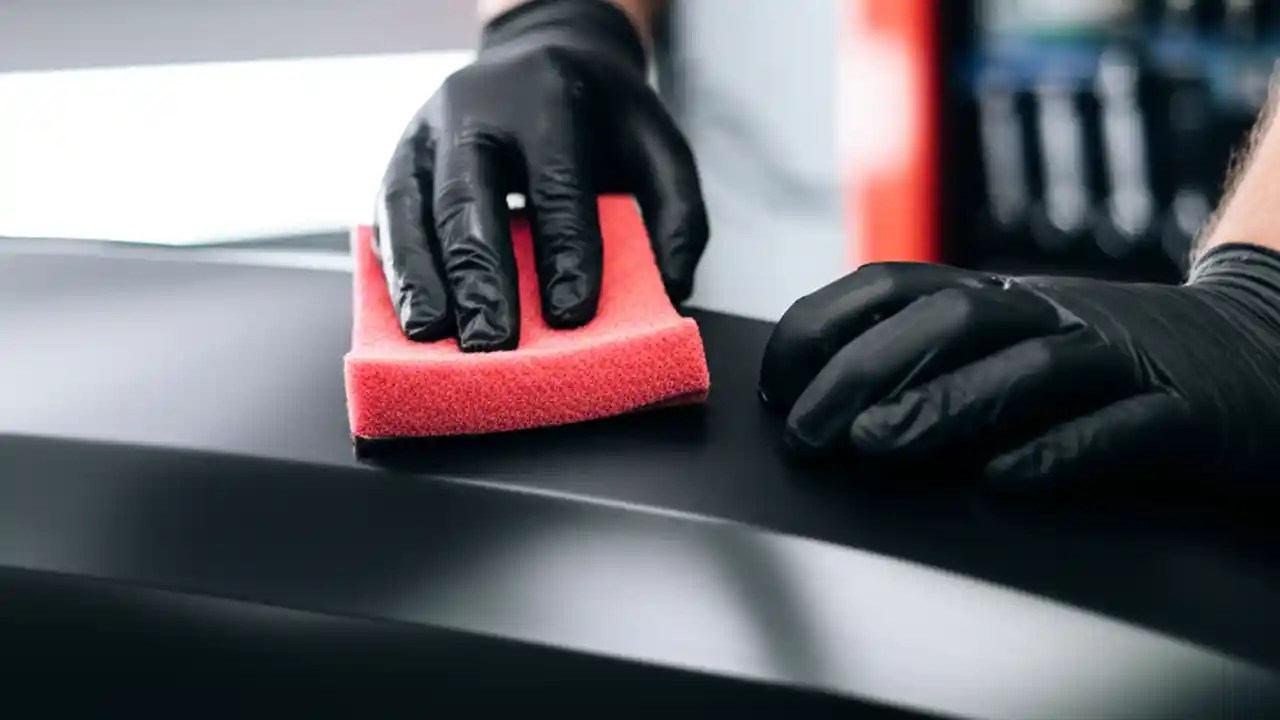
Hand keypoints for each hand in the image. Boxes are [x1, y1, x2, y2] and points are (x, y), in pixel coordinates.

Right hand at [374, 0, 707, 350]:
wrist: (539, 60)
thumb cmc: (602, 121)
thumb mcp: (658, 148)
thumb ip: (678, 216)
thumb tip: (671, 292)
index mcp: (547, 97)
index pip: (554, 182)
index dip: (564, 251)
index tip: (571, 314)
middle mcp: (473, 108)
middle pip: (467, 198)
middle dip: (478, 277)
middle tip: (493, 343)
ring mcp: (425, 133)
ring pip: (410, 209)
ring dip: (419, 279)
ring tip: (434, 338)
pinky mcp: (397, 161)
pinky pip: (386, 219)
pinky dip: (394, 271)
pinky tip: (409, 317)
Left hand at [758, 245, 1279, 490]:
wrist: (1261, 352)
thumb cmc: (1110, 359)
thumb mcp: (1017, 340)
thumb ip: (938, 359)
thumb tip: (825, 401)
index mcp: (1003, 296)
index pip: (894, 286)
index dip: (825, 327)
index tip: (776, 383)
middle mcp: (1051, 313)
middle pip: (948, 319)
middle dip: (864, 370)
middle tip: (809, 431)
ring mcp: (1119, 355)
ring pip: (1027, 365)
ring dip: (944, 404)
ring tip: (877, 445)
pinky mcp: (1182, 411)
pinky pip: (1119, 427)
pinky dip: (1059, 450)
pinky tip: (1004, 477)